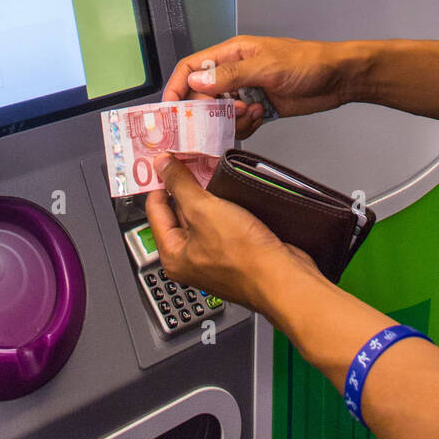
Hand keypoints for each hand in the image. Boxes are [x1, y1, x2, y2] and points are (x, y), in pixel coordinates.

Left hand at [145, 153, 321, 311]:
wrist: (283, 277)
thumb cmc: (244, 256)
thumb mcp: (204, 210)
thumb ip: (180, 185)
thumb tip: (161, 166)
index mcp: (173, 255)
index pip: (155, 210)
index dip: (161, 182)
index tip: (168, 161)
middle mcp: (190, 260)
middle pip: (178, 213)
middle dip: (185, 187)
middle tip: (191, 162)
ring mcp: (214, 258)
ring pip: (203, 217)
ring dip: (207, 195)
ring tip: (212, 173)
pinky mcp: (236, 254)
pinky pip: (223, 224)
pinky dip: (225, 207)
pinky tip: (231, 192)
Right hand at [161, 35, 350, 137]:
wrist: (338, 79)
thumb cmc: (307, 62)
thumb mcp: (266, 66)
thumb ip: (230, 74)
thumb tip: (196, 80)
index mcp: (232, 53)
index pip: (192, 67)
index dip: (177, 86)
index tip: (170, 109)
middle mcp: (235, 72)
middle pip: (202, 95)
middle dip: (205, 111)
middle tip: (217, 120)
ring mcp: (246, 91)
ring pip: (220, 112)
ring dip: (229, 120)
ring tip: (251, 115)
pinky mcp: (259, 108)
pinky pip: (239, 123)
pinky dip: (244, 126)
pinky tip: (260, 118)